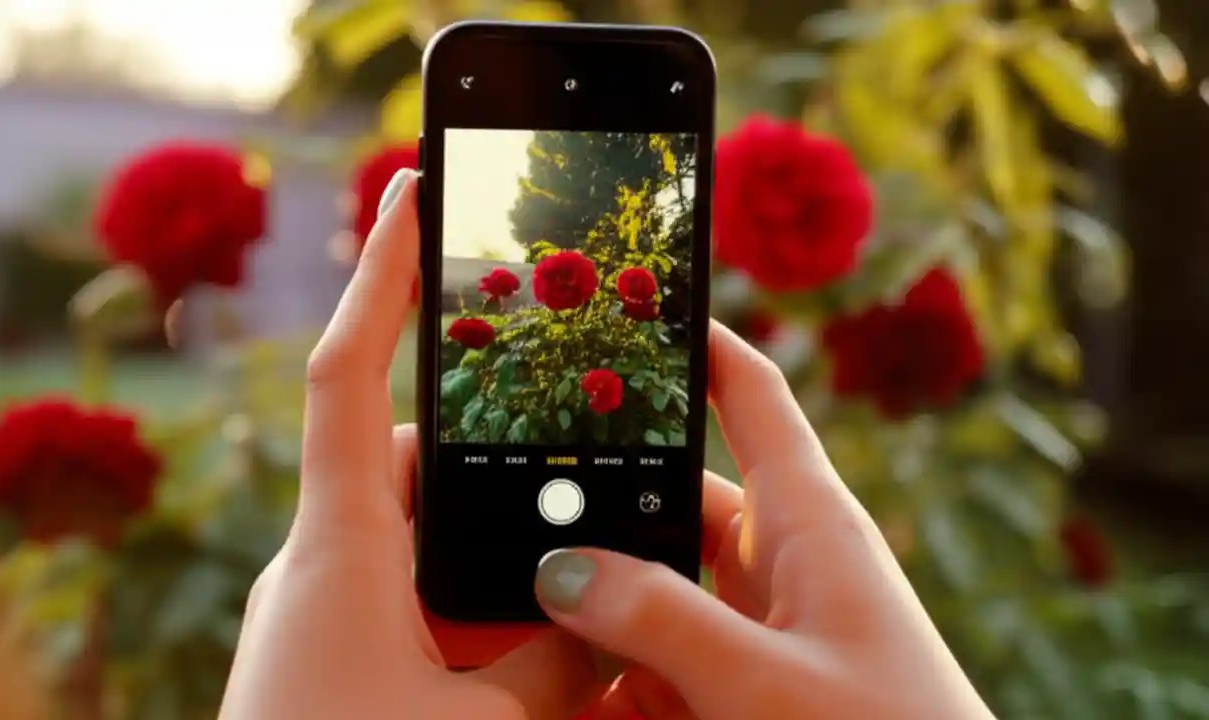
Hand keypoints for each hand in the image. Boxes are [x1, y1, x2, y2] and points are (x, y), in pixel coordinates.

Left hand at [218, 170, 599, 719]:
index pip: (346, 375)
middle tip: (575, 467)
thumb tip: (601, 613)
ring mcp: (323, 614)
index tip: (412, 191)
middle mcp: (321, 568)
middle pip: (411, 466)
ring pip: (420, 542)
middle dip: (495, 464)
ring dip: (489, 554)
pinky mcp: (332, 658)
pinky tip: (529, 656)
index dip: (379, 273)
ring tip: (570, 590)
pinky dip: (468, 608)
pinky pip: (409, 601)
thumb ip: (556, 665)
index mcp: (339, 553)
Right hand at [536, 323, 996, 719]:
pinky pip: (661, 664)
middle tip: (518, 498)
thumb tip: (564, 570)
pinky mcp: (743, 685)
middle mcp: (781, 563)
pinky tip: (567, 699)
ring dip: (601, 612)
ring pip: (656, 593)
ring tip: (524, 613)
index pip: (752, 398)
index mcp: (809, 522)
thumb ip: (663, 625)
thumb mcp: (769, 683)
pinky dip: (616, 680)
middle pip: (673, 500)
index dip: (699, 341)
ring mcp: (761, 628)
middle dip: (602, 507)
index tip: (631, 302)